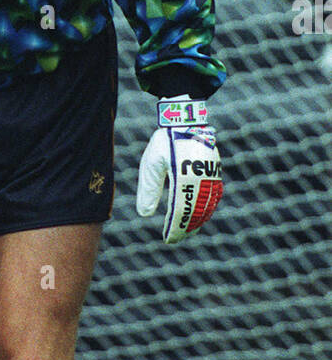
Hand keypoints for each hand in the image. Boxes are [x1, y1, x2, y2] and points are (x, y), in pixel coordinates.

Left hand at [136, 95, 221, 243]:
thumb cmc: (164, 142)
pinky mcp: (214, 170)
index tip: (168, 239)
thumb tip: (145, 214)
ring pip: (207, 204)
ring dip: (198, 220)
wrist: (185, 120)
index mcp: (183, 177)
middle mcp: (200, 178)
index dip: (175, 227)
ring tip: (188, 231)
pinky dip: (208, 207)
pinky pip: (214, 194)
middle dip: (185, 227)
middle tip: (175, 239)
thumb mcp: (151, 164)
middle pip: (195, 211)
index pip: (180, 210)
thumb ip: (149, 189)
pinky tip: (201, 215)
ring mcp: (210, 174)